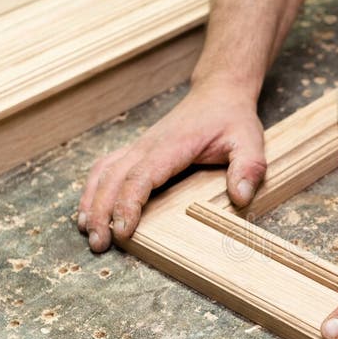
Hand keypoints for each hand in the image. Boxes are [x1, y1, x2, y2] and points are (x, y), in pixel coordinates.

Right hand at [77, 79, 265, 251]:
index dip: (127, 205)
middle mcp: (148, 146)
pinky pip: (107, 168)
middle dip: (101, 212)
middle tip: (99, 244)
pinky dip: (94, 189)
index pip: (140, 177)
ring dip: (92, 202)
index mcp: (172, 146)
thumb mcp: (250, 142)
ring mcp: (139, 147)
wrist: (218, 94)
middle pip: (113, 179)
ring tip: (87, 232)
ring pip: (104, 173)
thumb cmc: (232, 120)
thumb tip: (241, 198)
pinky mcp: (137, 150)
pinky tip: (90, 210)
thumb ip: (248, 169)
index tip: (122, 232)